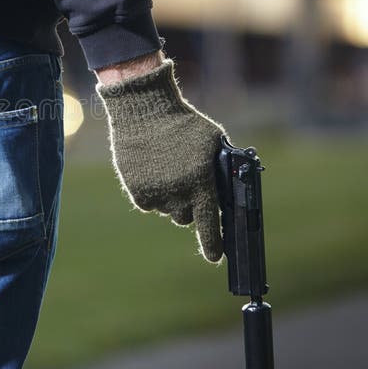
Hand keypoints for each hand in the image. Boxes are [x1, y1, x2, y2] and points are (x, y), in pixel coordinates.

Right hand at [95, 56, 228, 262]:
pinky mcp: (136, 191)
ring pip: (167, 209)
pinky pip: (149, 204)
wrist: (144, 110)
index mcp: (201, 183)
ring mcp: (156, 194)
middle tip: (188, 185)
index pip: (209, 225)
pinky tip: (152, 170)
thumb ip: (223, 165)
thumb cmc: (183, 123)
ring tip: (167, 168)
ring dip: (170, 197)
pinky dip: (152, 193)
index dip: (213, 245)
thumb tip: (231, 187)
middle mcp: (178, 193)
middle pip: (187, 218)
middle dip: (191, 207)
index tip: (215, 257)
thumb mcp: (213, 140)